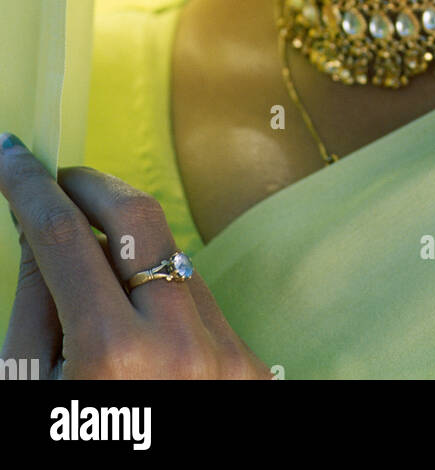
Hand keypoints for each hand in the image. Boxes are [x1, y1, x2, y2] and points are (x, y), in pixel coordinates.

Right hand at [0, 135, 272, 379]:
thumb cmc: (80, 452)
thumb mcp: (33, 398)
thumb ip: (34, 309)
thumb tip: (39, 227)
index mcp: (112, 362)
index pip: (65, 238)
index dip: (30, 187)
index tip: (11, 154)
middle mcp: (180, 346)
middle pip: (137, 217)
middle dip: (92, 186)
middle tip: (56, 182)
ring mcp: (227, 353)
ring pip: (171, 254)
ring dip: (126, 243)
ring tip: (87, 267)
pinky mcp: (252, 364)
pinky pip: (197, 298)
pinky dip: (159, 289)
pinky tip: (132, 317)